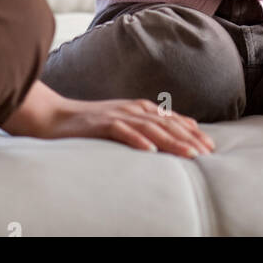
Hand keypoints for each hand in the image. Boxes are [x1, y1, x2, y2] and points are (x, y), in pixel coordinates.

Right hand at [0, 79, 215, 157]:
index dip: (191, 131)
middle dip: (189, 137)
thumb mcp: (119, 123)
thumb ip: (140, 127)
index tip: (210, 145)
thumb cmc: (86, 124)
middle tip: (208, 153)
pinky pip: (120, 132)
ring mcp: (115, 116)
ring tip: (189, 153)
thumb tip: (165, 138)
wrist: (51, 116)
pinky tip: (149, 150)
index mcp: (137, 109)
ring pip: (149, 127)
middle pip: (165, 123)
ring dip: (171, 140)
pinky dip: (136, 140)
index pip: (170, 119)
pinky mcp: (99, 124)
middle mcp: (130, 109)